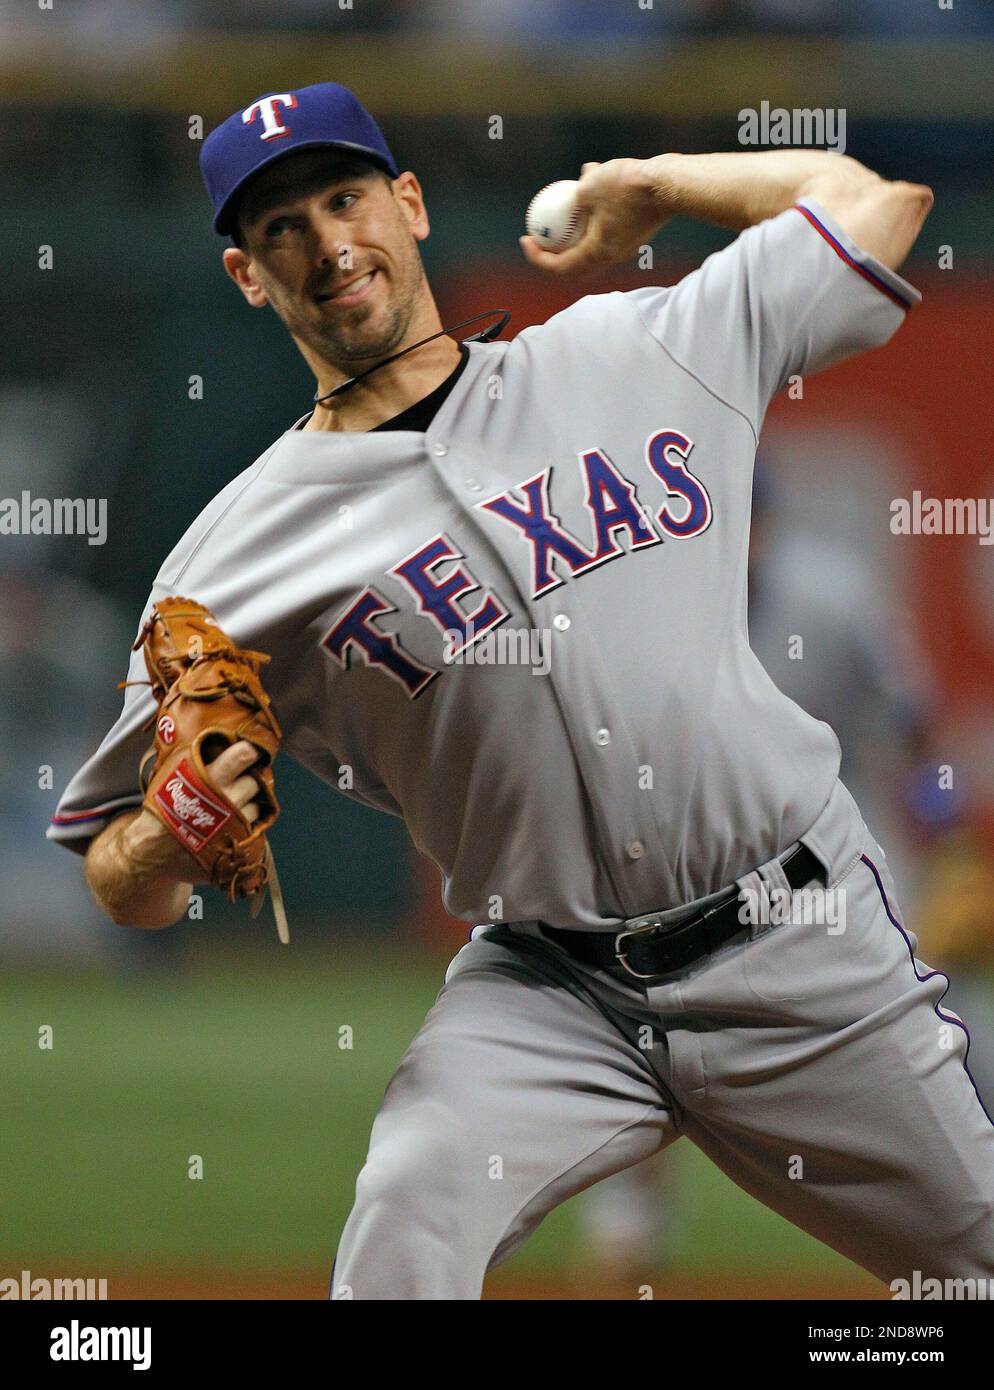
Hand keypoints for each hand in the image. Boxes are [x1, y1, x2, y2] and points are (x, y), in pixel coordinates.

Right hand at [127, 739, 261, 883]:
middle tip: (241, 778)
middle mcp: (227, 801)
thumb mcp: (174, 773)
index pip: (243, 755)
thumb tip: (213, 732)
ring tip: (233, 803)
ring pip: (257, 806)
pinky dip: (247, 823)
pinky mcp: (237, 844)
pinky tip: (233, 821)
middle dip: (251, 778)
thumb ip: (197, 755)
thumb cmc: (163, 807)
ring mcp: (235, 824)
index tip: (254, 748)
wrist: (152, 849)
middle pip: (255, 781)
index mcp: (210, 779)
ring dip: (250, 802)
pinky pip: (254, 828)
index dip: (252, 750)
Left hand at [518, 158, 668, 279]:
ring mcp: (623, 246)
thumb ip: (575, 194)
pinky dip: (591, 215)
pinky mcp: (632, 232)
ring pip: (590, 244)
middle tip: (540, 238)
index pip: (559, 268)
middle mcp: (610, 257)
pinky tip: (589, 183)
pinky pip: (604, 229)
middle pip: (573, 265)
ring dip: (574, 228)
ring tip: (564, 202)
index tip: (526, 240)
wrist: (670, 185)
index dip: (537, 258)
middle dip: (553, 253)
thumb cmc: (631, 186)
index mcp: (597, 253)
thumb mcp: (591, 185)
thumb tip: (571, 192)